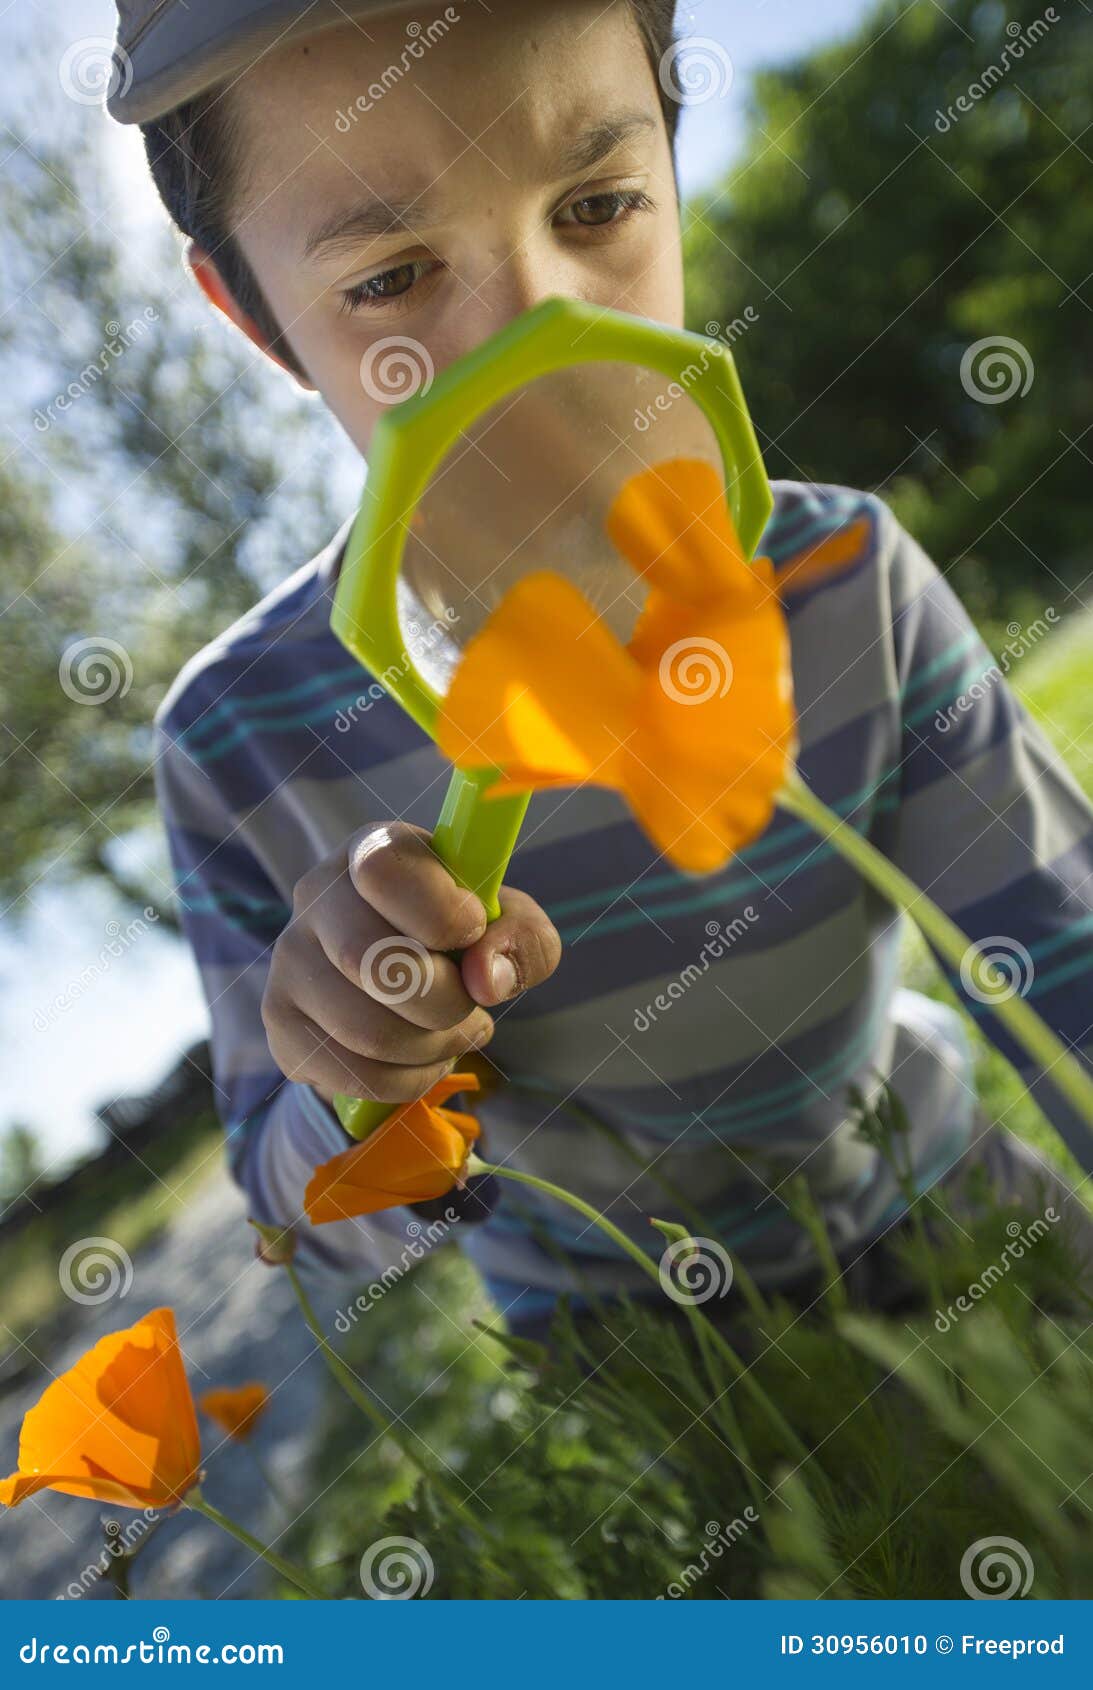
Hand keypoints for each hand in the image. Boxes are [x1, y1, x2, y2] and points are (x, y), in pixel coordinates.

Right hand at [261, 821, 561, 1104]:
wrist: (400, 981)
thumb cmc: (458, 937)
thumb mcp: (509, 925)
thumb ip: (523, 938)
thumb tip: (487, 978)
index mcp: (372, 850)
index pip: (383, 872)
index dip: (441, 914)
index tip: (473, 932)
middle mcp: (316, 897)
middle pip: (377, 964)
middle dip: (447, 1000)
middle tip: (471, 1003)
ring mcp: (289, 961)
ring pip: (367, 1031)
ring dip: (433, 1046)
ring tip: (453, 1032)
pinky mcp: (281, 1023)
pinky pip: (353, 1074)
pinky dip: (408, 1079)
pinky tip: (422, 1058)